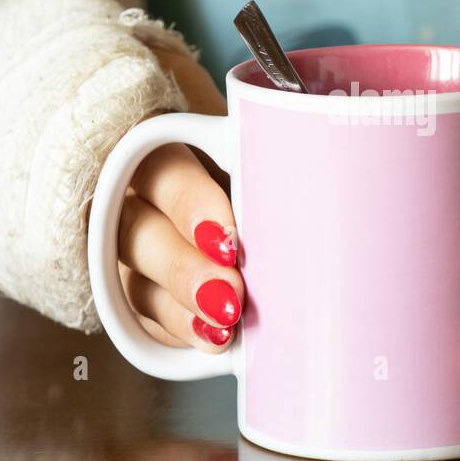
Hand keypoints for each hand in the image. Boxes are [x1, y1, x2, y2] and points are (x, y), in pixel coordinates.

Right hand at [115, 52, 243, 352]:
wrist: (202, 145)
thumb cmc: (241, 130)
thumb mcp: (246, 120)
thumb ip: (267, 138)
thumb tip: (330, 151)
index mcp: (154, 141)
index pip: (160, 171)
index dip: (191, 206)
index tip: (231, 238)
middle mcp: (131, 195)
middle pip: (139, 235)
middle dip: (187, 269)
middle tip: (233, 292)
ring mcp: (130, 245)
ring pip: (136, 280)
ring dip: (181, 306)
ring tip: (225, 326)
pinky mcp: (138, 286)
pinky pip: (148, 315)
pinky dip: (181, 330)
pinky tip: (212, 341)